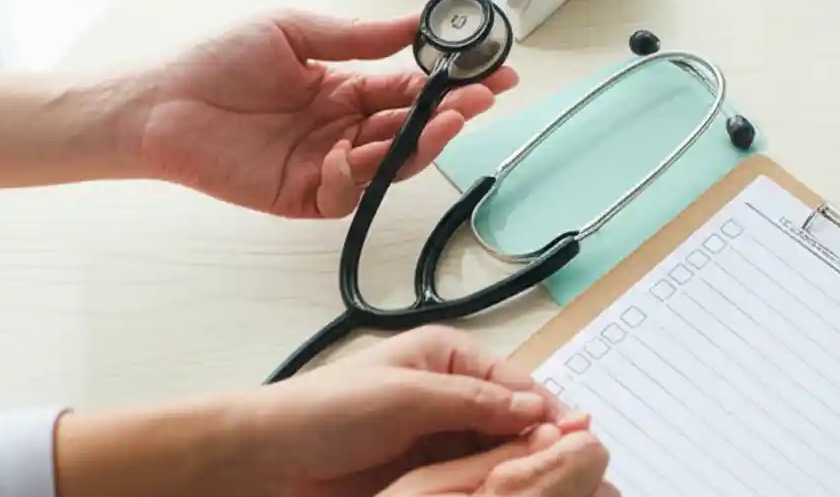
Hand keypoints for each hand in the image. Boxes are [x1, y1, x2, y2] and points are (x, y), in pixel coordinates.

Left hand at [56, 326, 594, 496]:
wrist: (264, 459)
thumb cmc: (325, 411)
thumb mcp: (406, 397)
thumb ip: (473, 402)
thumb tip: (536, 408)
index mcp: (447, 357)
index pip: (514, 382)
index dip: (546, 410)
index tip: (575, 438)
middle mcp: (448, 391)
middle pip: (512, 418)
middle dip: (537, 441)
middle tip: (566, 468)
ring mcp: (438, 434)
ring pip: (496, 450)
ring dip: (517, 467)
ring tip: (541, 484)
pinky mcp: (426, 472)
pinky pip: (471, 478)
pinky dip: (491, 486)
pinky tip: (505, 494)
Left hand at [137, 10, 517, 217]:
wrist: (160, 103)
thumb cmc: (218, 61)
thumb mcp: (294, 31)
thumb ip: (357, 36)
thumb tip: (413, 25)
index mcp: (347, 87)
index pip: (414, 87)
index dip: (454, 82)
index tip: (493, 73)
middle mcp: (347, 126)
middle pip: (414, 126)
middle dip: (453, 113)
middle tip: (482, 100)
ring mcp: (331, 163)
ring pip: (392, 160)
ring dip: (421, 143)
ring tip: (445, 121)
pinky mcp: (307, 195)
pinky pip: (349, 190)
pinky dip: (360, 173)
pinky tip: (356, 149)